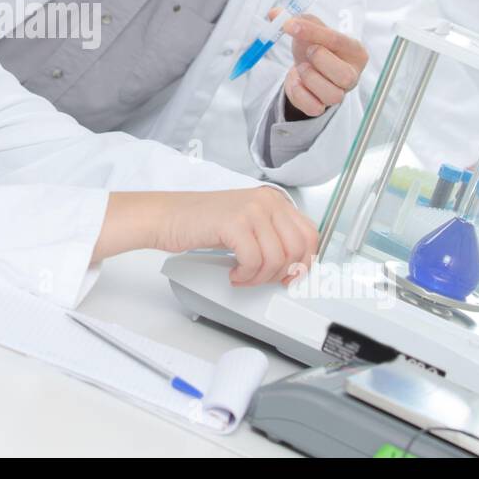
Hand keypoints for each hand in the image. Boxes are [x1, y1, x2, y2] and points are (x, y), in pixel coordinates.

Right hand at [153, 187, 316, 286]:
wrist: (168, 217)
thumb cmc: (202, 222)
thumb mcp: (247, 223)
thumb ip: (272, 236)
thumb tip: (295, 264)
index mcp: (273, 200)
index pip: (310, 234)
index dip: (304, 262)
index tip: (291, 275)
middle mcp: (266, 201)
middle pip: (297, 249)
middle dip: (281, 273)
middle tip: (263, 278)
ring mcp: (251, 210)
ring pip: (276, 259)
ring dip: (259, 277)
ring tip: (243, 275)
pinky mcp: (235, 223)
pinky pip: (254, 261)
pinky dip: (245, 275)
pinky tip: (233, 272)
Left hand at [273, 9, 366, 120]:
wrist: (306, 68)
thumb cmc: (314, 47)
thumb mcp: (309, 29)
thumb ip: (295, 19)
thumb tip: (274, 14)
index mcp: (355, 51)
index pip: (337, 41)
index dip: (311, 32)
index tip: (289, 25)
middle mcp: (353, 74)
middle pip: (344, 75)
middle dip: (319, 60)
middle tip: (307, 52)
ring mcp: (340, 93)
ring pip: (332, 95)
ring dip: (310, 78)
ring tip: (302, 67)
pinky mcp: (323, 107)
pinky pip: (314, 108)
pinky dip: (300, 94)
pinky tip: (297, 82)